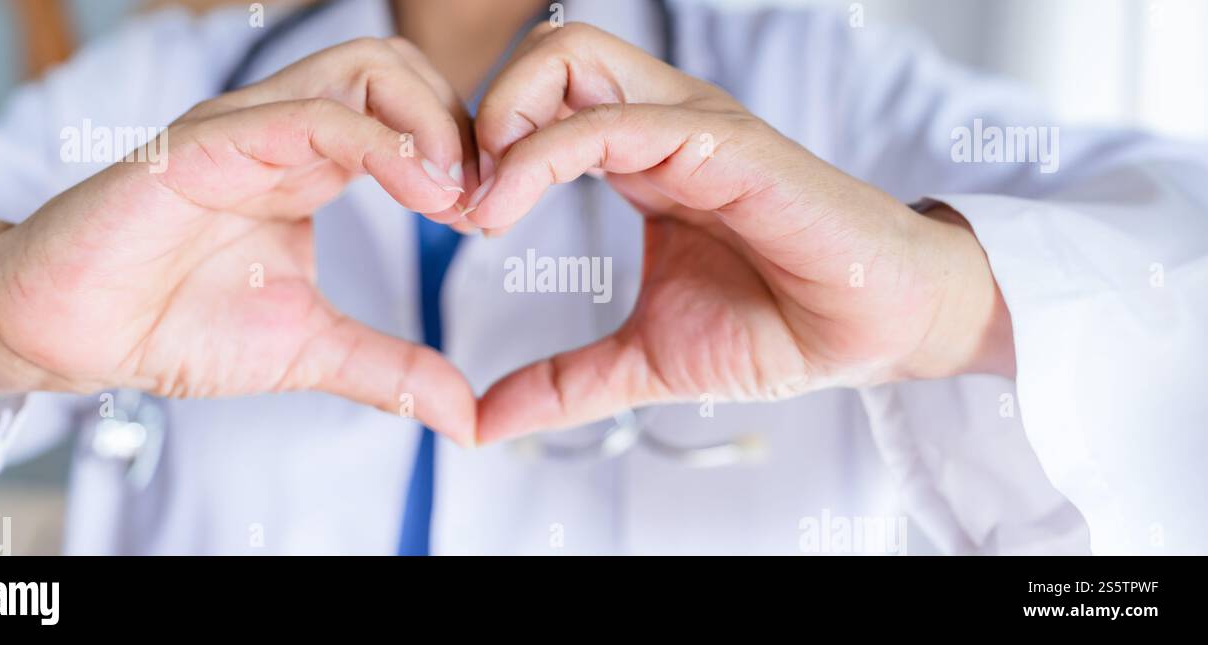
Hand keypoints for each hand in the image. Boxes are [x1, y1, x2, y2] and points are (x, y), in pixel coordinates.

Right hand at [0, 38, 480, 442]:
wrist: (67, 335)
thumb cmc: (174, 324)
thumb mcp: (310, 349)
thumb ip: (389, 371)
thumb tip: (465, 416)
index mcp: (309, 162)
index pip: (409, 114)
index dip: (465, 155)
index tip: (492, 220)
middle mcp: (282, 130)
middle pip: (398, 69)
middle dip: (461, 126)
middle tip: (485, 204)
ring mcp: (243, 128)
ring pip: (362, 69)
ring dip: (431, 124)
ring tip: (457, 198)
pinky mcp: (204, 144)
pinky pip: (306, 114)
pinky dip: (379, 142)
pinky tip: (421, 191)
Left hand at [469, 23, 1014, 442]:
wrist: (872, 334)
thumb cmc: (778, 327)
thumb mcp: (644, 360)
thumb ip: (565, 383)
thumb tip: (489, 421)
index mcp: (642, 155)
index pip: (541, 101)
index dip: (482, 147)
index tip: (458, 219)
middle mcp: (661, 124)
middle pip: (547, 54)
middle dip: (481, 112)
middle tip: (459, 197)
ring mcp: (692, 126)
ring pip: (569, 58)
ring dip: (501, 120)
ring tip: (482, 204)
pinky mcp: (722, 144)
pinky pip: (615, 119)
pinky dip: (542, 154)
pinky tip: (509, 207)